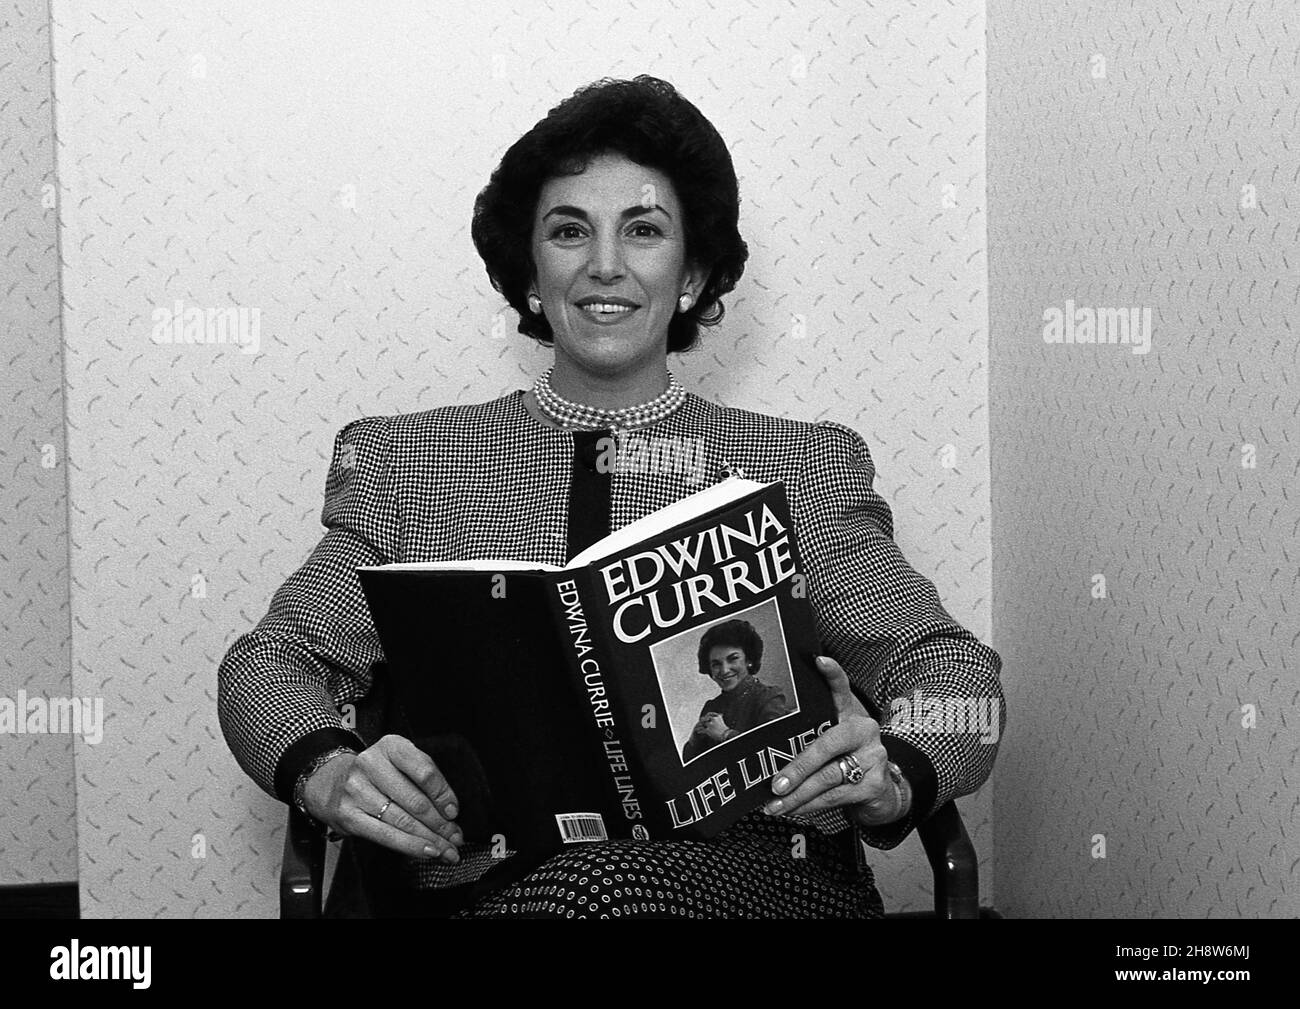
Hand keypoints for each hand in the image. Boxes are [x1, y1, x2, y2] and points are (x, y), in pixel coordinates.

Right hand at [302, 734, 462, 862]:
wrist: (330, 781)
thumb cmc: (375, 773)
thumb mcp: (398, 760)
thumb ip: (423, 776)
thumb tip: (449, 810)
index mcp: (391, 746)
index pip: (424, 771)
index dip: (443, 794)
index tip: (454, 812)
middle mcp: (371, 765)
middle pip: (415, 800)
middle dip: (440, 824)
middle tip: (456, 837)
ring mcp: (357, 791)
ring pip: (402, 821)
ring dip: (430, 840)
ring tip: (447, 850)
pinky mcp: (348, 815)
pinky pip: (385, 835)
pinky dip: (410, 846)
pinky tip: (427, 851)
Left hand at [696, 712, 730, 742]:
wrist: (726, 735)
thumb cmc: (726, 730)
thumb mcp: (723, 721)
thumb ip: (720, 718)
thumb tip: (721, 714)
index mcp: (717, 717)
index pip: (710, 714)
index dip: (707, 715)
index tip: (706, 716)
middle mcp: (713, 720)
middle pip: (705, 718)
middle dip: (703, 720)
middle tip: (701, 720)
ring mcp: (710, 725)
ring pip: (703, 724)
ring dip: (700, 725)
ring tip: (698, 727)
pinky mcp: (708, 730)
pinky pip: (702, 730)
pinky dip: (700, 731)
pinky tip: (698, 732)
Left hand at [762, 656, 906, 826]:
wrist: (882, 791)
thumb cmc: (847, 760)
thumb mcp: (831, 740)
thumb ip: (807, 732)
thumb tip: (761, 734)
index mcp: (851, 714)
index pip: (842, 689)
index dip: (833, 674)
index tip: (820, 660)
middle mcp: (866, 730)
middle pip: (826, 745)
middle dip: (797, 768)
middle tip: (775, 784)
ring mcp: (874, 757)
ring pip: (828, 776)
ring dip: (798, 794)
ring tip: (776, 803)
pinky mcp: (875, 784)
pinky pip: (836, 796)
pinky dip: (811, 804)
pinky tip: (795, 809)